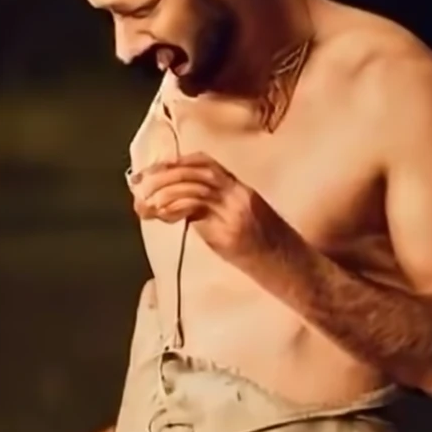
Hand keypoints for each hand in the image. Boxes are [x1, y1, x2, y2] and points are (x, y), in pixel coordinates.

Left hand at [128, 152, 289, 265]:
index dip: (174, 162)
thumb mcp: (236, 224)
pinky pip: (199, 210)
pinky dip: (175, 209)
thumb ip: (210, 213)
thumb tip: (178, 209)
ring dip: (164, 193)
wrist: (292, 269)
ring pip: (196, 187)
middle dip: (163, 175)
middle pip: (197, 171)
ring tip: (144, 205)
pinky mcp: (231, 232)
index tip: (150, 171)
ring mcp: (236, 213)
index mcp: (241, 190)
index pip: (205, 162)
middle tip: (139, 186)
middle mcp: (239, 195)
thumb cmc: (264, 251)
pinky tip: (161, 215)